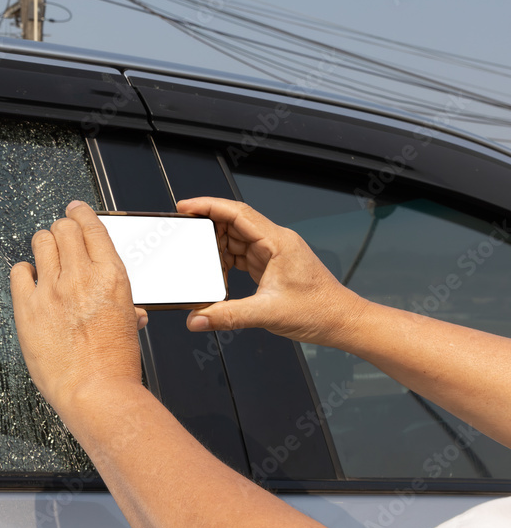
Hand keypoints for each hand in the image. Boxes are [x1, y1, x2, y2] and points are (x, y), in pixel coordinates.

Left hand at [10, 201, 146, 412]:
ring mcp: (51, 289)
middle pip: (63, 229)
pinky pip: (18, 271)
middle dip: (61, 229)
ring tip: (45, 257)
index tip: (74, 210)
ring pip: (40, 241)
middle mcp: (81, 276)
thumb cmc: (115, 365)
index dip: (81, 214)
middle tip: (60, 237)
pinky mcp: (27, 306)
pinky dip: (24, 272)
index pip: (92, 228)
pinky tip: (30, 282)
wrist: (95, 392)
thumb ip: (123, 305)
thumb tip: (127, 309)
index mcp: (111, 276)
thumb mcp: (128, 324)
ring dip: (43, 245)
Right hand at [177, 197, 367, 345]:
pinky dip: (227, 261)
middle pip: (234, 222)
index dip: (209, 205)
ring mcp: (274, 253)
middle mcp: (276, 242)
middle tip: (185, 234)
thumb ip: (227, 316)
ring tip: (198, 258)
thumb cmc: (319, 310)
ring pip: (237, 239)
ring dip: (217, 247)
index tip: (186, 206)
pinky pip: (243, 254)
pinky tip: (218, 273)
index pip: (238, 213)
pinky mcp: (272, 265)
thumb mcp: (267, 313)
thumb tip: (196, 319)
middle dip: (208, 227)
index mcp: (278, 242)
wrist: (342, 321)